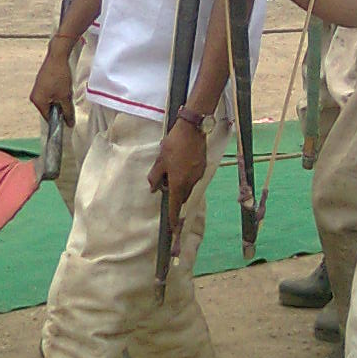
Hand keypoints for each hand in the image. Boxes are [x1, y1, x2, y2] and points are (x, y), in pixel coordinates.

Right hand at [29, 42, 75, 126]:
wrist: (58, 56)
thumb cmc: (59, 75)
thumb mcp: (66, 96)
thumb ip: (68, 111)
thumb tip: (70, 123)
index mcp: (38, 101)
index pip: (48, 118)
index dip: (59, 119)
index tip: (68, 119)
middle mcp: (34, 96)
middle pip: (49, 110)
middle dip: (59, 108)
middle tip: (68, 102)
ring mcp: (37, 89)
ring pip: (50, 101)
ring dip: (59, 100)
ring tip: (66, 92)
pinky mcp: (41, 83)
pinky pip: (49, 94)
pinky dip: (57, 93)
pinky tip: (63, 87)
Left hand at [147, 116, 208, 251]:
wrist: (193, 128)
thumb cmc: (174, 144)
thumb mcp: (160, 160)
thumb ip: (156, 176)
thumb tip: (154, 188)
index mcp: (178, 183)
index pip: (174, 206)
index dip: (172, 218)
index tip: (172, 228)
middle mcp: (190, 182)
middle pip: (182, 197)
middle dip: (174, 196)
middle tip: (165, 184)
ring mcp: (198, 175)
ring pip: (188, 187)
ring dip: (180, 185)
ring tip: (172, 170)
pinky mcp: (202, 167)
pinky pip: (193, 178)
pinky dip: (186, 176)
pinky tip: (181, 163)